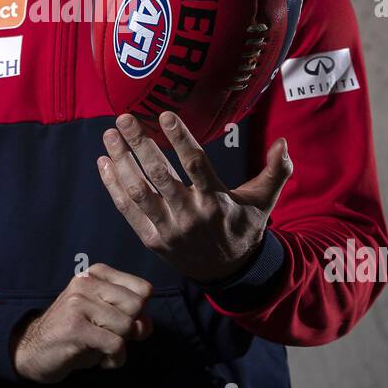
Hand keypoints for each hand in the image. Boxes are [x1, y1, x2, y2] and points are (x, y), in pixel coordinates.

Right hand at [12, 263, 154, 383]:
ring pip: (127, 326)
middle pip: (137, 307)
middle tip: (109, 337)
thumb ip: (132, 318)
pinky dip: (114, 359)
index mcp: (96, 274)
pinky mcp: (75, 327)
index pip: (143, 289)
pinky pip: (115, 345)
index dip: (138, 313)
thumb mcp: (106, 320)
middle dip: (130, 329)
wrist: (32, 350)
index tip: (120, 322)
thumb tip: (147, 325)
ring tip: (102, 349)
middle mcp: (86, 283)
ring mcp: (79, 303)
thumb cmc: (76, 334)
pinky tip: (100, 361)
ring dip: (121, 347)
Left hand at [96, 112, 292, 283]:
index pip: (196, 164)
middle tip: (124, 118)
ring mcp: (169, 229)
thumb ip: (276, 171)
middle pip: (160, 175)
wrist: (228, 272)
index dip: (180, 139)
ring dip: (121, 162)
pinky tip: (104, 163)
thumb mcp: (264, 201)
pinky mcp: (152, 240)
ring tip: (109, 135)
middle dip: (139, 144)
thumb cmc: (244, 227)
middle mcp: (190, 214)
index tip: (164, 114)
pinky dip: (113, 186)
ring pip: (139, 192)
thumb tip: (283, 143)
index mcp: (217, 200)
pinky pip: (128, 211)